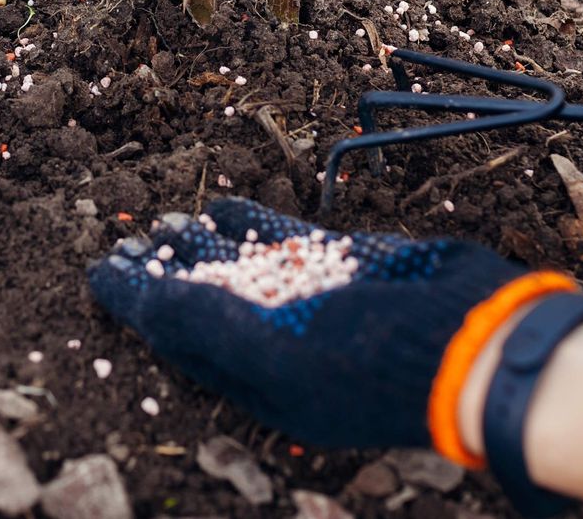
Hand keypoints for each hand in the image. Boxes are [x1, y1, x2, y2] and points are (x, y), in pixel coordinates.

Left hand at [89, 198, 573, 453]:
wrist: (479, 344)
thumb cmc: (373, 364)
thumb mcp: (275, 353)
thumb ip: (202, 323)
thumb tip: (138, 297)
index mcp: (258, 378)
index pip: (181, 337)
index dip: (139, 303)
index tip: (103, 271)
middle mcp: (279, 342)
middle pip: (206, 300)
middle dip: (165, 270)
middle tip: (128, 239)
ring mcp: (311, 301)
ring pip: (241, 266)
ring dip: (203, 242)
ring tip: (163, 220)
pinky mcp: (341, 267)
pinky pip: (284, 240)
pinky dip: (252, 221)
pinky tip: (223, 204)